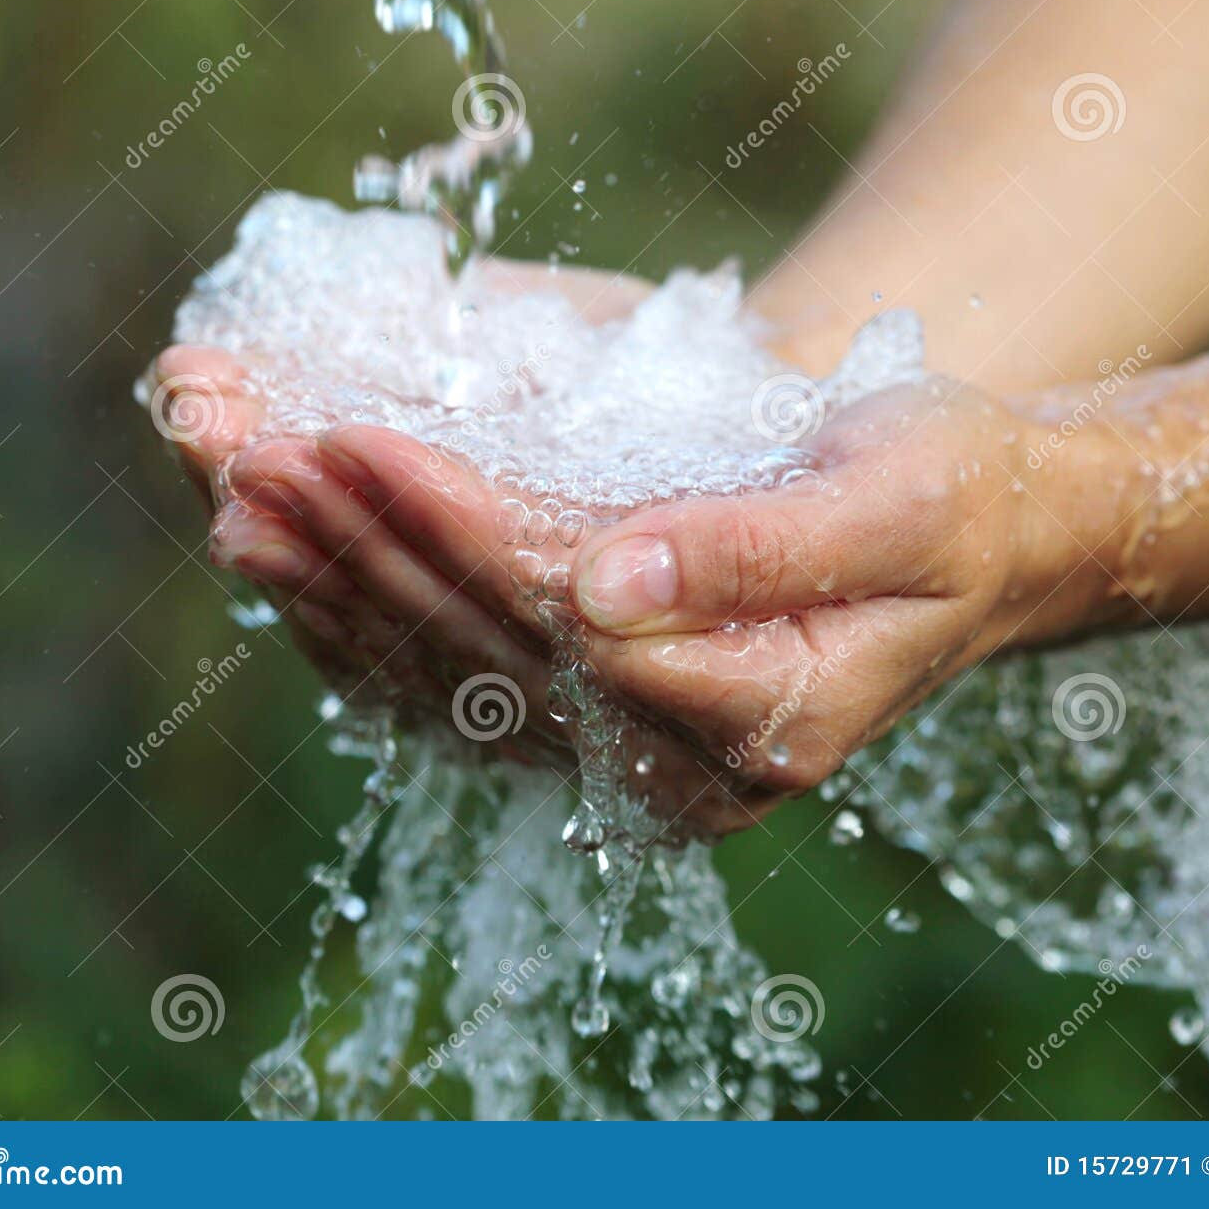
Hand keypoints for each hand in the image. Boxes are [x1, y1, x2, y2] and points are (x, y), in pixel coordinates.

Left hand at [147, 278, 1081, 834]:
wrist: (974, 544)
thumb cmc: (949, 499)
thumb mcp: (900, 503)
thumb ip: (767, 552)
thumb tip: (613, 583)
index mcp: (767, 716)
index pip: (570, 624)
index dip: (458, 530)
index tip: (354, 437)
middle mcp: (687, 771)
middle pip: (488, 654)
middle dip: (363, 548)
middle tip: (248, 448)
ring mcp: (637, 762)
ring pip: (454, 676)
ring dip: (336, 583)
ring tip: (235, 491)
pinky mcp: (601, 730)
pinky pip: (461, 683)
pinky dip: (367, 616)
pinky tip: (292, 562)